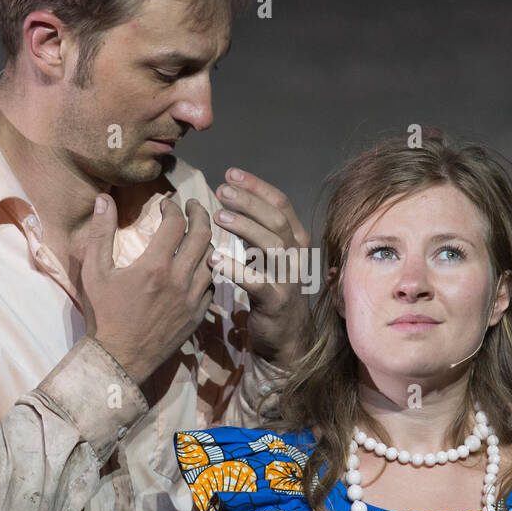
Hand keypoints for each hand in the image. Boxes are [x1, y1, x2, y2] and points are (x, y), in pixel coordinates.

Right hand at [81, 193, 215, 385]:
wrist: (119, 359)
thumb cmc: (103, 315)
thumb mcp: (94, 272)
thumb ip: (100, 233)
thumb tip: (103, 199)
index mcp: (155, 266)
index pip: (176, 224)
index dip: (173, 208)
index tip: (167, 204)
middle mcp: (179, 280)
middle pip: (203, 236)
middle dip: (199, 214)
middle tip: (192, 206)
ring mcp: (192, 299)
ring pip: (213, 260)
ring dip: (207, 241)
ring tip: (197, 233)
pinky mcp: (197, 315)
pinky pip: (211, 285)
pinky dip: (208, 269)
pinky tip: (198, 265)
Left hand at [209, 168, 310, 364]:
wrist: (286, 337)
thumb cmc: (271, 289)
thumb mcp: (267, 255)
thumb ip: (255, 230)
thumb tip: (230, 198)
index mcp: (295, 239)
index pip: (280, 203)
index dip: (256, 186)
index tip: (230, 174)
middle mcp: (296, 255)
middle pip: (276, 220)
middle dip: (249, 202)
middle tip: (220, 191)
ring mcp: (288, 278)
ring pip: (272, 245)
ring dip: (245, 228)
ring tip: (218, 217)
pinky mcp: (276, 302)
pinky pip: (258, 283)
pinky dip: (237, 270)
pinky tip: (215, 260)